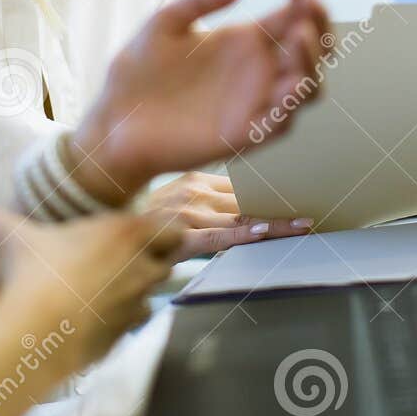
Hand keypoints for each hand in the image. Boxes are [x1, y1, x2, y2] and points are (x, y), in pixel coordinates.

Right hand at [0, 208, 182, 370]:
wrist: (38, 328)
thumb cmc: (33, 272)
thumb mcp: (12, 235)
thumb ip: (1, 221)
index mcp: (127, 233)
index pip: (172, 229)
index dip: (162, 233)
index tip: (142, 235)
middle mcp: (141, 268)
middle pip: (168, 262)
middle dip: (153, 262)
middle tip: (125, 262)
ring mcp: (135, 304)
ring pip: (151, 296)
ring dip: (136, 292)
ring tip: (105, 292)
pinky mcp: (124, 334)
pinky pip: (130, 325)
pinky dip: (119, 321)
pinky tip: (93, 319)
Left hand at [68, 0, 330, 203]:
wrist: (114, 120)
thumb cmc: (138, 71)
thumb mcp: (163, 23)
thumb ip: (199, 0)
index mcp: (247, 41)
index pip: (294, 17)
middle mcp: (259, 71)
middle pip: (313, 50)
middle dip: (320, 26)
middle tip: (306, 8)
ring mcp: (255, 104)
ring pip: (308, 88)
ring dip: (311, 63)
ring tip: (298, 39)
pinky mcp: (243, 136)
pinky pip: (280, 125)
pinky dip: (289, 107)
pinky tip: (285, 86)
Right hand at [144, 171, 312, 259]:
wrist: (106, 226)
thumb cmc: (142, 218)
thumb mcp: (174, 198)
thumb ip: (205, 199)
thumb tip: (238, 207)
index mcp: (196, 180)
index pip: (243, 187)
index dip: (272, 193)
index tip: (300, 193)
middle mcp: (196, 192)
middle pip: (248, 201)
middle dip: (279, 207)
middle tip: (310, 214)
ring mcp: (191, 213)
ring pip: (240, 218)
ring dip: (273, 224)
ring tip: (302, 226)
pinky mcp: (184, 235)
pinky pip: (220, 235)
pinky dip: (243, 234)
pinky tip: (264, 232)